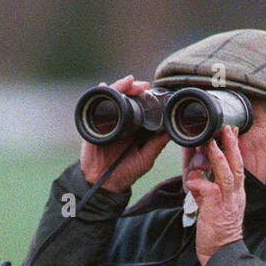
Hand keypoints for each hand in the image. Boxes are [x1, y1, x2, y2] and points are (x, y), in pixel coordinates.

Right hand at [79, 76, 169, 192]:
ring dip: (121, 86)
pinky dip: (102, 93)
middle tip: (143, 86)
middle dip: (135, 88)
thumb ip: (157, 145)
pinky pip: (98, 104)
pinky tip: (105, 86)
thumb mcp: (146, 159)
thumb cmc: (125, 173)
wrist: (103, 183)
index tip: (152, 90)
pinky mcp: (95, 122)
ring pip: (114, 97)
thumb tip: (170, 130)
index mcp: (135, 128)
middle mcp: (122, 121)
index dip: (146, 96)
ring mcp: (108, 120)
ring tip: (129, 82)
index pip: (141, 106)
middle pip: (127, 97)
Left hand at [185, 126, 245, 265]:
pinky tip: (191, 180)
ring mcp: (227, 202)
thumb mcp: (212, 208)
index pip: (237, 167)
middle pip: (237, 165)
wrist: (221, 254)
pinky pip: (207, 190)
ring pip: (227, 174)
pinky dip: (198, 183)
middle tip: (227, 128)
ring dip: (219, 158)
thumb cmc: (218, 233)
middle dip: (232, 146)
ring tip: (212, 143)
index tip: (230, 132)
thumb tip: (195, 178)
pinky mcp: (216, 209)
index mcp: (236, 194)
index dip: (235, 149)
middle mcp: (235, 196)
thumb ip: (205, 191)